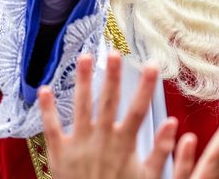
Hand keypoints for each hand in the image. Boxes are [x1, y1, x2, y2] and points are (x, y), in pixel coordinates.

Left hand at [39, 53, 177, 178]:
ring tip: (84, 58)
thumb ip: (161, 151)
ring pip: (81, 107)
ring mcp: (79, 144)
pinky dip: (47, 109)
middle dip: (112, 76)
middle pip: (108, 102)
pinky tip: (44, 90)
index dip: (146, 87)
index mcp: (124, 144)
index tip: (152, 65)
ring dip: (83, 82)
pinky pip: (52, 128)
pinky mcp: (59, 153)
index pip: (138, 109)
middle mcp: (101, 139)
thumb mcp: (149, 177)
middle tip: (113, 52)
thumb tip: (174, 125)